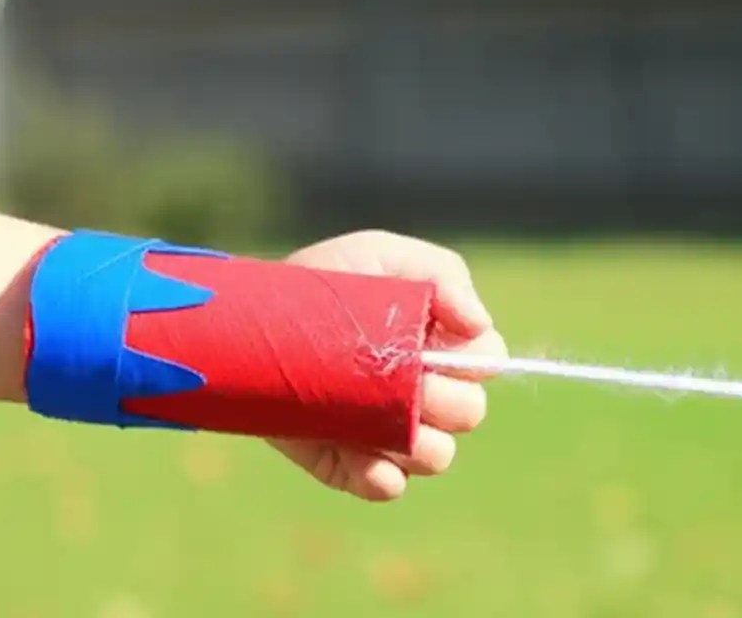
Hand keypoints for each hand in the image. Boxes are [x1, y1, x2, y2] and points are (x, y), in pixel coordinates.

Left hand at [272, 230, 505, 500]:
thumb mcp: (378, 254)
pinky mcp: (350, 462)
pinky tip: (364, 457)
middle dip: (446, 399)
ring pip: (436, 457)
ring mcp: (388, 432)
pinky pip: (385, 487)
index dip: (471, 358)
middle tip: (406, 377)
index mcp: (441, 344)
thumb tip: (479, 323)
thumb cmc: (325, 282)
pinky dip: (382, 477)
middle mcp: (425, 393)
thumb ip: (440, 272)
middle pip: (470, 412)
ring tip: (380, 417)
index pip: (488, 362)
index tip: (433, 343)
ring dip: (420, 444)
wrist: (254, 318)